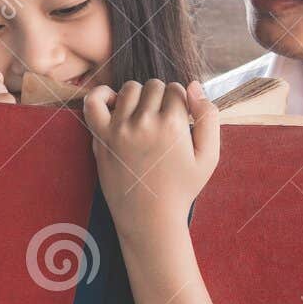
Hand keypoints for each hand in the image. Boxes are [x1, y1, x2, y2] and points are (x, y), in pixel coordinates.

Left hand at [83, 79, 219, 236]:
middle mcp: (144, 123)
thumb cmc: (182, 189)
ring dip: (138, 97)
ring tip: (143, 117)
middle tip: (162, 123)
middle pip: (154, 86)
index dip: (181, 103)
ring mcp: (119, 129)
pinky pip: (93, 101)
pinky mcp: (101, 138)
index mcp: (173, 125)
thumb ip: (209, 117)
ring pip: (130, 89)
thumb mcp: (209, 156)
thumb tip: (194, 85)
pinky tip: (114, 103)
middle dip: (161, 98)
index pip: (177, 89)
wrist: (150, 218)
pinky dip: (102, 94)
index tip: (180, 121)